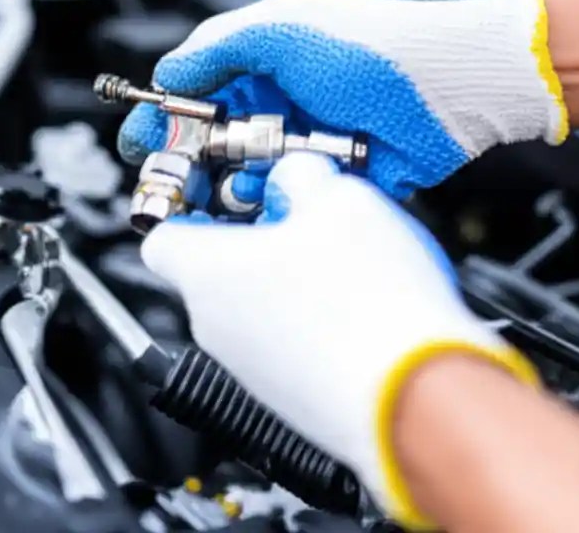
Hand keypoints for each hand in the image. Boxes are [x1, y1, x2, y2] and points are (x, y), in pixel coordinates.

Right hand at [118, 0, 569, 200]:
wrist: (454, 90)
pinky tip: (272, 198)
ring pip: (248, 173)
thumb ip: (217, 49)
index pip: (197, 87)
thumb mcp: (283, 32)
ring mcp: (308, 136)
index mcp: (265, 55)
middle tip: (172, 182)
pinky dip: (275, 201)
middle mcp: (283, 95)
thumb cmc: (378, 50)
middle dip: (191, 160)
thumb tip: (168, 72)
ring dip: (235, 183)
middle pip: (215, 137)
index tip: (139, 141)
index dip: (164, 116)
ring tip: (234, 188)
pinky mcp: (334, 175)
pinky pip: (288, 197)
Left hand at [140, 152, 537, 529]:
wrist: (417, 403)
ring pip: (257, 308)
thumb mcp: (339, 199)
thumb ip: (301, 176)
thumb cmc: (370, 306)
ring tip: (349, 260)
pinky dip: (320, 321)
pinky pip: (292, 345)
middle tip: (305, 214)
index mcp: (204, 273)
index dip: (193, 205)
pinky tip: (366, 306)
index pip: (161, 235)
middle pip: (216, 269)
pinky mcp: (291, 397)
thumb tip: (294, 176)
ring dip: (293, 279)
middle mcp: (215, 328)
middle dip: (260, 237)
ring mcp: (252, 370)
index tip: (227, 188)